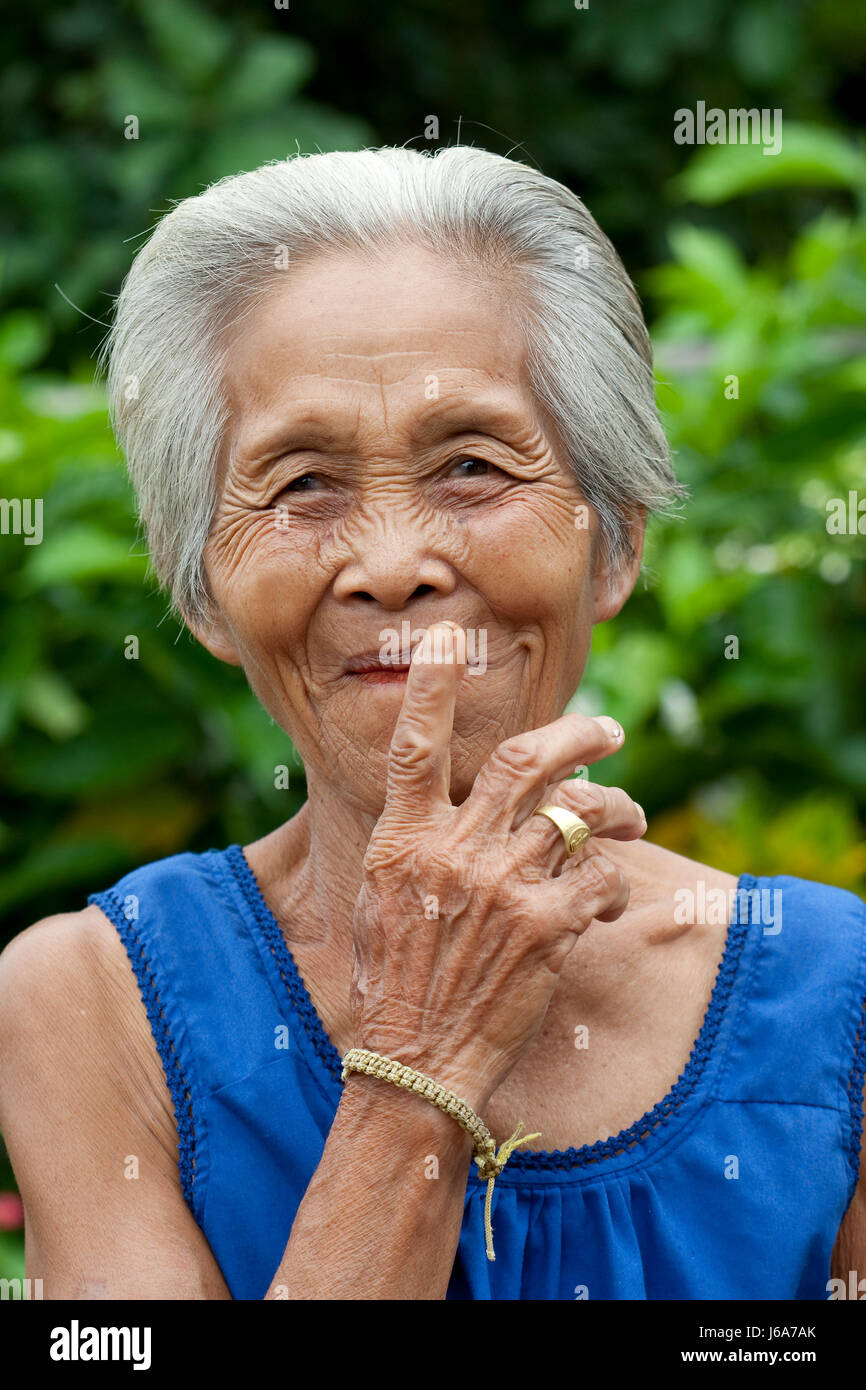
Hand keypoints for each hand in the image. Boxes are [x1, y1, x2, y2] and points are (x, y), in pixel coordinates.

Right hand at [348, 621, 644, 1113]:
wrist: (416, 1062)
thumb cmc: (393, 984)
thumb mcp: (382, 901)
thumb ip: (418, 843)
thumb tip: (456, 799)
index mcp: (404, 841)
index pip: (415, 746)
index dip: (431, 686)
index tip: (446, 639)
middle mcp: (455, 852)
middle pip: (528, 760)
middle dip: (580, 733)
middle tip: (609, 730)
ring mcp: (504, 887)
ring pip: (581, 813)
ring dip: (616, 808)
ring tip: (630, 814)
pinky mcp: (549, 928)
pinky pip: (601, 877)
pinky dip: (610, 881)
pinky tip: (603, 898)